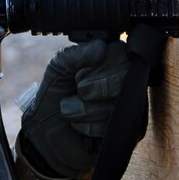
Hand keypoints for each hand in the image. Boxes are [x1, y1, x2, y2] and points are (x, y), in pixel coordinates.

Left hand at [19, 39, 136, 178]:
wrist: (45, 130)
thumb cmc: (56, 94)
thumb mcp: (58, 68)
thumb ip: (76, 54)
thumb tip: (101, 48)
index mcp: (114, 59)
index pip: (120, 55)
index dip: (96, 68)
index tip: (77, 76)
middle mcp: (129, 80)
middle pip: (124, 77)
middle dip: (90, 89)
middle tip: (76, 93)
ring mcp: (132, 106)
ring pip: (118, 104)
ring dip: (83, 110)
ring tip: (70, 111)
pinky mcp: (130, 132)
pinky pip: (115, 126)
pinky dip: (89, 128)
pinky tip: (80, 127)